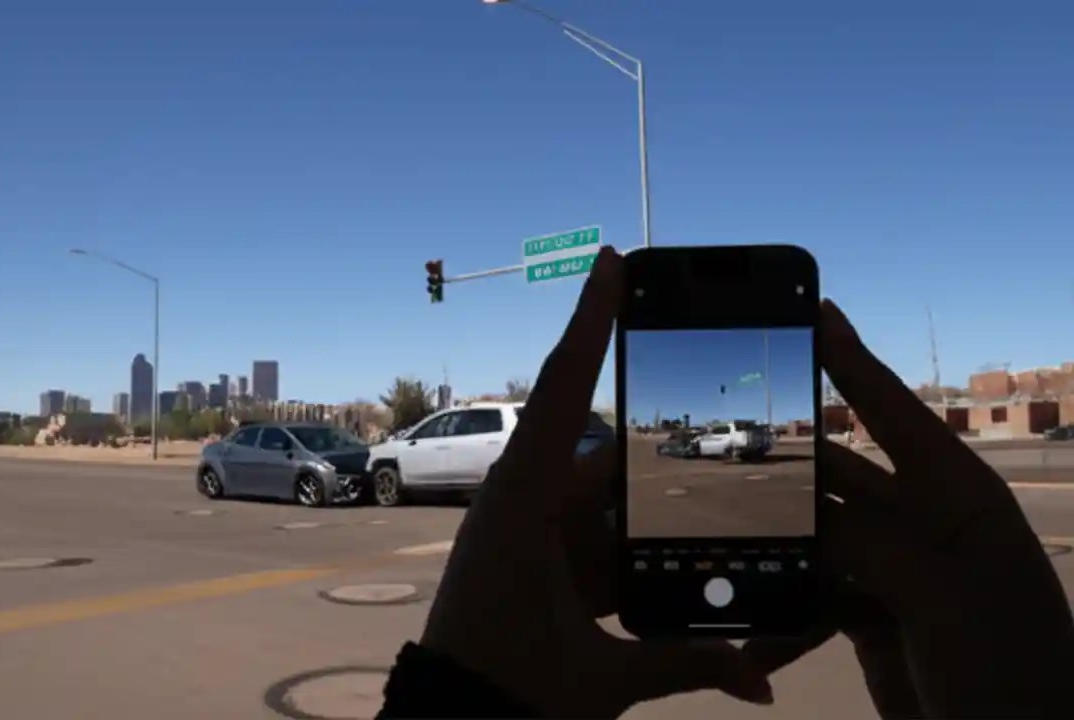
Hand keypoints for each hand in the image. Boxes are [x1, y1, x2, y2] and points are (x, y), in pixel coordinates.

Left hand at [417, 247, 773, 717]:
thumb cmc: (502, 686)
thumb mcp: (596, 679)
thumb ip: (683, 665)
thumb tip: (763, 675)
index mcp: (525, 502)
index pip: (565, 394)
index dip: (592, 324)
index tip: (612, 261)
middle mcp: (529, 501)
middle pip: (615, 454)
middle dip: (672, 453)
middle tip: (725, 433)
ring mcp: (536, 528)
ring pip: (614, 497)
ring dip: (658, 505)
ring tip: (730, 503)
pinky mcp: (543, 556)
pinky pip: (600, 530)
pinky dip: (639, 540)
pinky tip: (687, 550)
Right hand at [757, 300, 1073, 718]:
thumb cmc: (1011, 665)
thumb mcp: (944, 594)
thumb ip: (866, 544)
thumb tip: (801, 521)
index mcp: (957, 497)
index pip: (893, 411)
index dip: (851, 360)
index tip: (815, 309)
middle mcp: (922, 524)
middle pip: (836, 473)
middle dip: (780, 461)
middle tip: (717, 442)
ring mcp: (894, 573)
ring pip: (813, 535)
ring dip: (770, 539)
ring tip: (711, 530)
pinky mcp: (871, 619)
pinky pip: (810, 592)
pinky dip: (778, 604)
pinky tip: (743, 623)